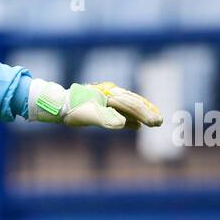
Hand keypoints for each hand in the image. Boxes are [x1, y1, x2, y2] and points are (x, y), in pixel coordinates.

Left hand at [27, 79, 163, 130]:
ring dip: (142, 113)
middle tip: (160, 122)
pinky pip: (121, 110)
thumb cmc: (73, 110)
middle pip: (134, 103)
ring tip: (154, 120)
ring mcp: (108, 98)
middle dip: (147, 112)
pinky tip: (137, 125)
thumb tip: (122, 124)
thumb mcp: (88, 116)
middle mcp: (111, 94)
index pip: (132, 105)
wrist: (60, 104)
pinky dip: (130, 117)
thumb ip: (105, 119)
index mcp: (110, 96)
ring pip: (130, 105)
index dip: (145, 114)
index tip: (156, 122)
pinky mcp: (104, 104)